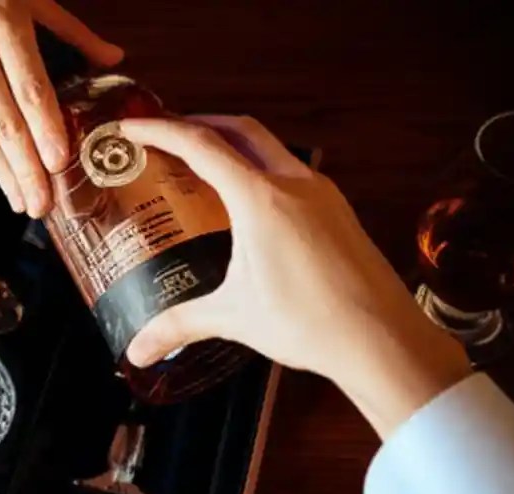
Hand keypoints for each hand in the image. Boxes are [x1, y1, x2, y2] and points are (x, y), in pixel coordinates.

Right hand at [0, 0, 122, 216]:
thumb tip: (115, 57)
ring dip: (4, 173)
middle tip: (43, 204)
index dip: (45, 128)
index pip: (30, 89)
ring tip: (24, 204)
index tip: (58, 161)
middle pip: (5, 122)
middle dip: (26, 168)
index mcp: (6, 28)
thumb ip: (73, 31)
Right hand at [121, 116, 471, 436]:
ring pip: (270, 147)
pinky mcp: (337, 211)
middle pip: (239, 129)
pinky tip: (249, 198)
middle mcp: (293, 184)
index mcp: (260, 200)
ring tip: (203, 162)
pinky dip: (260, 167)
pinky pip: (291, 171)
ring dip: (233, 142)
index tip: (130, 127)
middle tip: (165, 134)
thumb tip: (137, 351)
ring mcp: (321, 194)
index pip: (200, 146)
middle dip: (199, 123)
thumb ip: (180, 325)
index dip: (160, 130)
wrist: (382, 338)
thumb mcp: (234, 318)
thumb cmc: (310, 322)